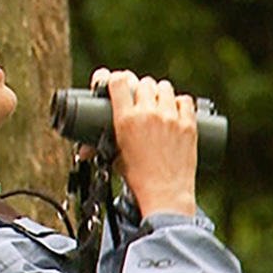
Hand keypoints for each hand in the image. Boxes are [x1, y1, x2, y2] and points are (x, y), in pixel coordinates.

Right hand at [91, 67, 197, 217]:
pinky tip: (175, 109)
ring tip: (158, 103)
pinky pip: (184, 100)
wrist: (166, 194)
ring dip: (159, 92)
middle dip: (139, 88)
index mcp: (126, 120)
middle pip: (143, 82)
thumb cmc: (138, 179)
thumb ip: (99, 147)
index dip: (116, 78)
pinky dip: (179, 102)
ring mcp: (170, 118)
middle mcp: (148, 114)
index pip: (119, 81)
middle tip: (139, 99)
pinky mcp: (188, 124)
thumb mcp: (114, 158)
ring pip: (164, 87)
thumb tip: (83, 149)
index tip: (117, 83)